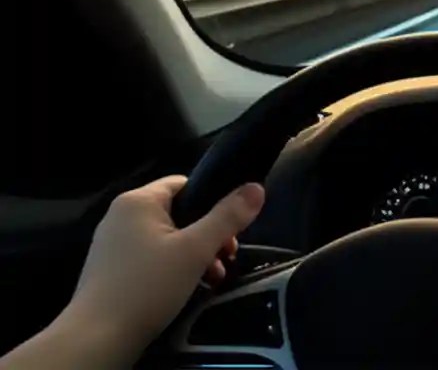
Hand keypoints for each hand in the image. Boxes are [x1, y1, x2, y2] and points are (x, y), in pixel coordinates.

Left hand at [66, 176, 264, 356]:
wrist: (98, 337)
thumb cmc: (148, 285)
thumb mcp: (196, 249)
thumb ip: (228, 217)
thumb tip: (256, 188)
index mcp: (138, 201)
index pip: (185, 184)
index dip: (214, 201)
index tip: (232, 229)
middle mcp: (121, 216)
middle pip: (179, 213)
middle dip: (209, 235)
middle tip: (227, 257)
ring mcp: (113, 244)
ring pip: (167, 238)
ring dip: (195, 255)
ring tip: (212, 278)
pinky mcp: (111, 270)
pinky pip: (152, 258)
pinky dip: (173, 268)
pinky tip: (188, 288)